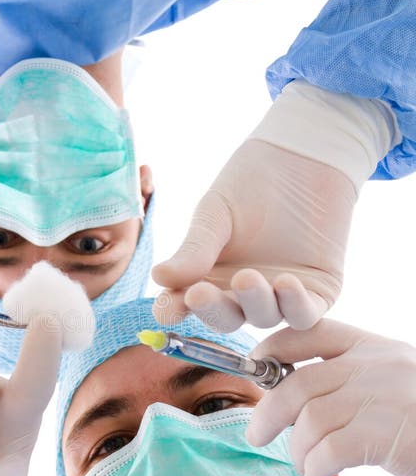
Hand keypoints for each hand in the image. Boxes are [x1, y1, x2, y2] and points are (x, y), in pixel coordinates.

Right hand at [152, 140, 355, 330]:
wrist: (304, 157)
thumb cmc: (252, 182)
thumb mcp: (216, 213)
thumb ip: (195, 249)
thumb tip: (158, 278)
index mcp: (208, 278)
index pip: (185, 305)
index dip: (174, 310)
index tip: (167, 308)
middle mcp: (241, 296)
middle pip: (224, 318)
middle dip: (211, 309)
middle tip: (197, 293)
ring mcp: (278, 298)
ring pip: (263, 317)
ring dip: (253, 303)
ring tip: (246, 278)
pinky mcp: (317, 293)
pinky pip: (305, 313)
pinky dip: (295, 305)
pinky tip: (285, 283)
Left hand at [245, 320, 415, 475]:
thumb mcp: (394, 387)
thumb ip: (352, 383)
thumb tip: (295, 403)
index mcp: (378, 347)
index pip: (312, 331)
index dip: (273, 347)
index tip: (256, 367)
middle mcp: (380, 364)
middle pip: (299, 381)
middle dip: (268, 411)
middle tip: (257, 435)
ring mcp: (387, 396)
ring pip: (311, 419)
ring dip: (298, 450)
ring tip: (305, 467)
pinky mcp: (392, 433)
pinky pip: (329, 449)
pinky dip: (314, 468)